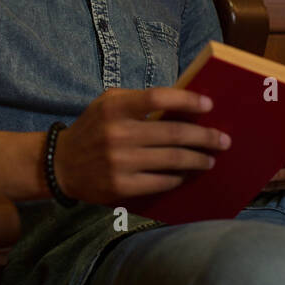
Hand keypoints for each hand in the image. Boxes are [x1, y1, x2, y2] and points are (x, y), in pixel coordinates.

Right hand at [51, 87, 230, 205]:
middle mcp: (117, 134)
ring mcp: (119, 162)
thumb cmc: (93, 129)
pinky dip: (178, 177)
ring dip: (197, 159)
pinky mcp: (121, 187)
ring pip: (172, 160)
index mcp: (115, 107)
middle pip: (174, 133)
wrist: (62, 165)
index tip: (209, 105)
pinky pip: (161, 182)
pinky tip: (186, 174)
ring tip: (210, 158)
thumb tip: (184, 104)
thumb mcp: (108, 104)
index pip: (158, 98)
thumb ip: (139, 101)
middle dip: (205, 137)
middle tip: (223, 140)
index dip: (187, 101)